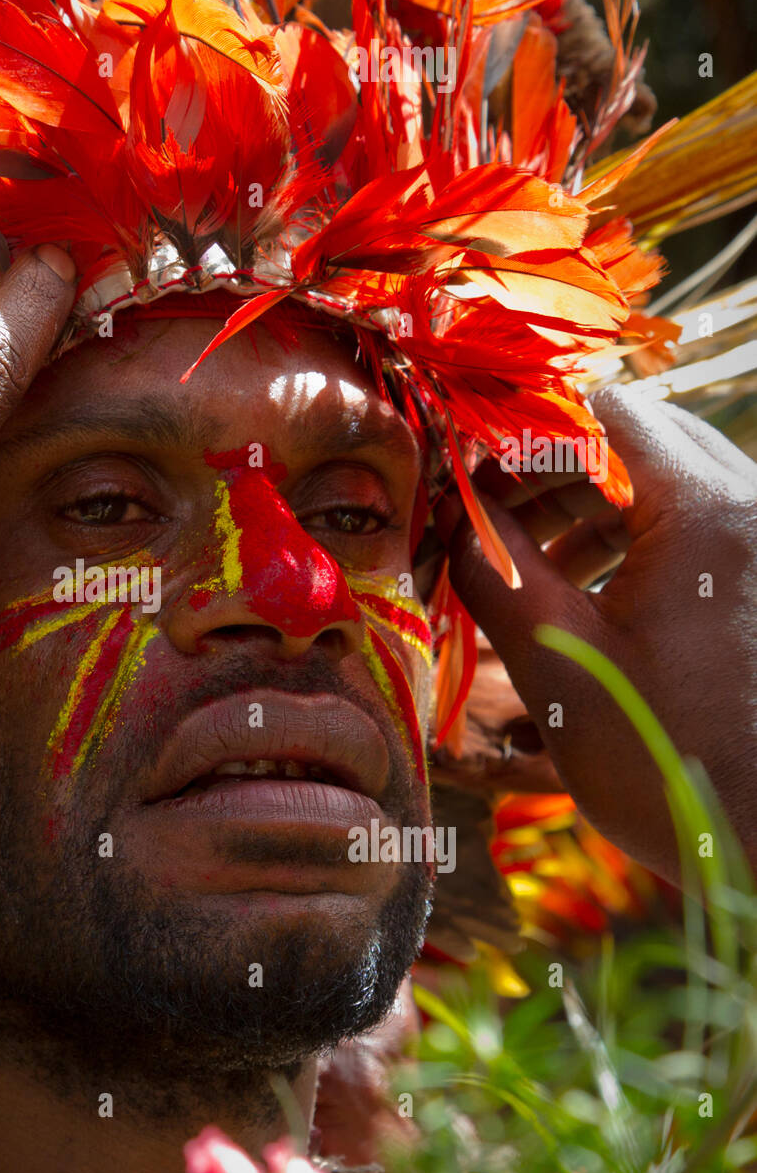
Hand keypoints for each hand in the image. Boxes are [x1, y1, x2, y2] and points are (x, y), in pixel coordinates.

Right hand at [443, 388, 756, 877]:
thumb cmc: (668, 760)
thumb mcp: (557, 662)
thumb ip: (494, 572)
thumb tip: (447, 515)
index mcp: (708, 510)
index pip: (601, 412)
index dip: (517, 428)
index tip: (460, 465)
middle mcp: (754, 507)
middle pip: (634, 441)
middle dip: (546, 468)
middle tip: (480, 511)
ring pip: (663, 484)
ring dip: (584, 505)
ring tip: (521, 556)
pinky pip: (691, 528)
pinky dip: (627, 539)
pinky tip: (580, 589)